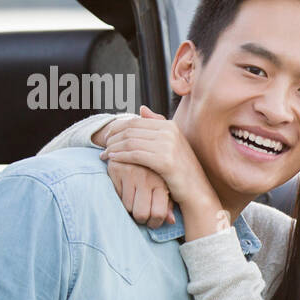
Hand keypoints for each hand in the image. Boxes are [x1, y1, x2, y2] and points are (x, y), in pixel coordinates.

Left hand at [99, 106, 214, 207]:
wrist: (197, 191)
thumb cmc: (181, 170)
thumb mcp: (172, 144)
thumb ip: (157, 126)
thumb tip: (141, 108)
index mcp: (170, 125)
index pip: (136, 121)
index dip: (118, 127)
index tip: (108, 137)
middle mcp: (170, 132)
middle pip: (131, 130)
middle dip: (113, 138)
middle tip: (103, 146)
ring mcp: (168, 145)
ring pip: (130, 141)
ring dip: (114, 148)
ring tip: (104, 155)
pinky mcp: (165, 160)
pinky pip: (135, 154)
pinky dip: (120, 156)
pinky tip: (112, 160)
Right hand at [108, 161, 174, 228]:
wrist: (139, 144)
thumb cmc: (156, 171)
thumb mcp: (166, 184)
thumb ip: (169, 204)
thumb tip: (171, 221)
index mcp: (162, 182)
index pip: (158, 213)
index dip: (155, 222)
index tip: (153, 222)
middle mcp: (147, 178)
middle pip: (141, 214)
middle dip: (141, 219)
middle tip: (142, 216)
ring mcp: (130, 173)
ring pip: (127, 206)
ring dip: (130, 208)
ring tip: (135, 201)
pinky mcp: (116, 170)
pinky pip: (116, 195)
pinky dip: (120, 196)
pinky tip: (126, 189)